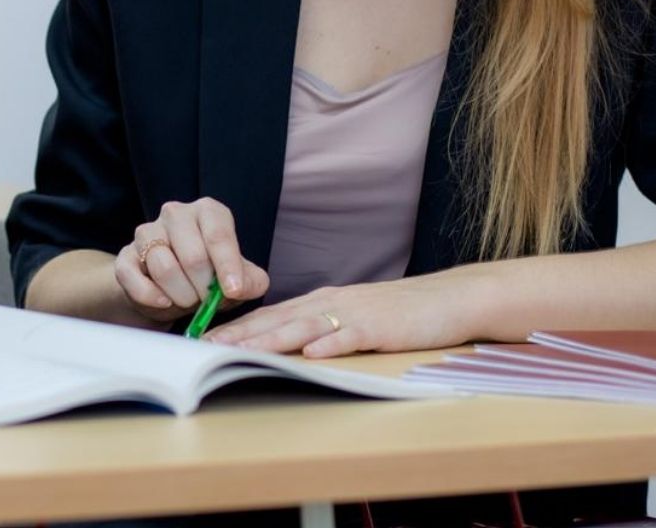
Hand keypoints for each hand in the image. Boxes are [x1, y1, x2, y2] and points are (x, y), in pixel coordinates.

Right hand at [112, 198, 269, 324]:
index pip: (219, 234)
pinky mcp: (125, 255)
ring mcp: (147, 232)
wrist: (169, 292)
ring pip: (164, 268)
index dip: (227, 265)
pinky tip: (164, 303)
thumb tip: (241, 286)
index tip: (233, 290)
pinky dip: (151, 296)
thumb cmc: (209, 278)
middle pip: (192, 255)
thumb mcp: (237, 280)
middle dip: (203, 288)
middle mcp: (176, 214)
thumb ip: (250, 281)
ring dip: (180, 296)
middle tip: (206, 301)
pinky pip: (133, 277)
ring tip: (187, 301)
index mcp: (208, 212)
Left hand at [202, 269, 483, 356]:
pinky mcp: (380, 327)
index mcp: (323, 302)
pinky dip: (329, 345)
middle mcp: (331, 303)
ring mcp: (354, 314)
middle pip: (278, 318)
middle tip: (206, 345)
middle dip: (240, 332)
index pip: (271, 314)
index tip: (206, 337)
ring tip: (242, 349)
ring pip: (305, 326)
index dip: (238, 325)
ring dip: (271, 339)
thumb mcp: (353, 316)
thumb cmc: (401, 313)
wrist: (449, 299)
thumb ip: (322, 325)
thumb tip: (289, 344)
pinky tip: (311, 355)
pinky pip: (350, 336)